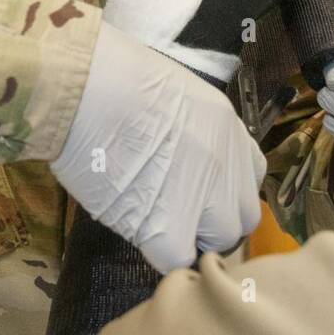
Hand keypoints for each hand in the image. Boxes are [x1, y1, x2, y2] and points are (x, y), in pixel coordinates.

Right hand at [49, 21, 265, 273]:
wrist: (83, 88)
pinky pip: (177, 258)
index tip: (200, 194)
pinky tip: (138, 231)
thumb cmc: (110, 76)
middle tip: (174, 214)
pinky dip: (160, 253)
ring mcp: (201, 195)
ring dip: (189, 239)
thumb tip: (179, 154)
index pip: (250, 177)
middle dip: (212, 223)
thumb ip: (191, 128)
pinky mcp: (167, 225)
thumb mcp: (172, 92)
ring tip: (153, 222)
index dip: (224, 192)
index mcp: (226, 127)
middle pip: (241, 217)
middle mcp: (225, 162)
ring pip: (217, 243)